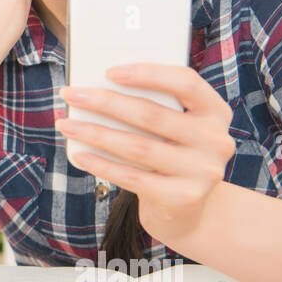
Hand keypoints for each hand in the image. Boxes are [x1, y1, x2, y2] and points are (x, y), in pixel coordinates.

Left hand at [57, 64, 235, 249]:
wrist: (187, 210)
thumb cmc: (171, 154)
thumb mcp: (174, 128)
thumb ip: (153, 105)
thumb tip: (96, 88)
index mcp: (216, 112)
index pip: (185, 82)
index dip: (147, 73)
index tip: (108, 71)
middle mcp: (216, 141)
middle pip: (152, 115)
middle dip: (105, 102)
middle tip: (71, 94)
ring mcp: (203, 172)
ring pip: (138, 147)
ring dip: (95, 133)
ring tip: (65, 124)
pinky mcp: (183, 198)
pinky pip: (133, 178)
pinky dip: (102, 164)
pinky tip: (80, 154)